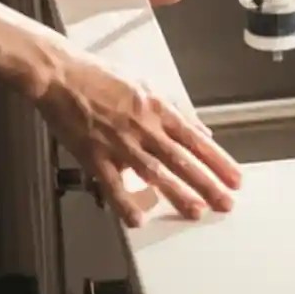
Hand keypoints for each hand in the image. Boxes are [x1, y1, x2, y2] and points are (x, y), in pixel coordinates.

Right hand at [37, 49, 241, 226]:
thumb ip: (175, 111)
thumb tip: (201, 131)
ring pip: (154, 172)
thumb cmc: (100, 76)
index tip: (234, 178)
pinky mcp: (93, 153)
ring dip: (177, 193)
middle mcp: (143, 127)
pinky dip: (124, 202)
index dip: (218, 161)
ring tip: (196, 211)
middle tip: (226, 202)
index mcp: (158, 109)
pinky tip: (137, 219)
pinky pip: (111, 182)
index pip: (196, 140)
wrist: (60, 74)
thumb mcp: (146, 85)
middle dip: (207, 183)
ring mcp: (119, 142)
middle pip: (181, 159)